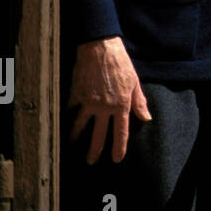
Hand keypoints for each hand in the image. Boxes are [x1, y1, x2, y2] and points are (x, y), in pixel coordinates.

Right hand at [68, 36, 150, 163]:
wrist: (101, 48)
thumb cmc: (121, 64)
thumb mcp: (135, 82)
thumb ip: (139, 102)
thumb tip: (146, 118)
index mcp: (121, 105)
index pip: (121, 131)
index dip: (119, 147)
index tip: (116, 159)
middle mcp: (105, 107)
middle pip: (99, 134)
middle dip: (95, 150)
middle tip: (91, 162)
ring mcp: (89, 101)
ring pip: (81, 125)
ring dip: (76, 137)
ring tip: (72, 145)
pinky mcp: (76, 94)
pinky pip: (71, 108)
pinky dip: (67, 115)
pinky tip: (64, 121)